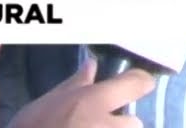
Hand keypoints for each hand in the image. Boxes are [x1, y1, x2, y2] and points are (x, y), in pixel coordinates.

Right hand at [6, 58, 155, 127]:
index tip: (136, 85)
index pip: (137, 83)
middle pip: (134, 121)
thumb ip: (75, 84)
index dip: (138, 83)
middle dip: (122, 124)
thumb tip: (93, 64)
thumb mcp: (47, 104)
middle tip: (96, 126)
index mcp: (93, 102)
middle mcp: (108, 125)